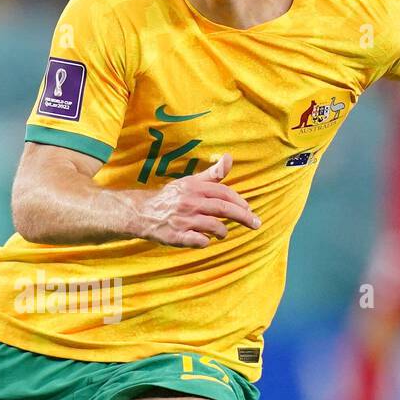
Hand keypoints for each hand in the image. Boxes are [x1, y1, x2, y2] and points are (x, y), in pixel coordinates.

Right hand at [132, 152, 259, 247]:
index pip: (224, 193)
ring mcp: (183, 220)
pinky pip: (199, 241)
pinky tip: (205, 240)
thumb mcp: (190, 181)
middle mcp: (190, 202)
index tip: (249, 209)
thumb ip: (211, 174)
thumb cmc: (171, 198)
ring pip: (214, 226)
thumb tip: (229, 158)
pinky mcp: (176, 236)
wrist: (143, 212)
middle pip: (223, 209)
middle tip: (256, 224)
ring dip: (223, 231)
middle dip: (243, 217)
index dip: (239, 201)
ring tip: (222, 233)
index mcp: (194, 187)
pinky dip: (206, 241)